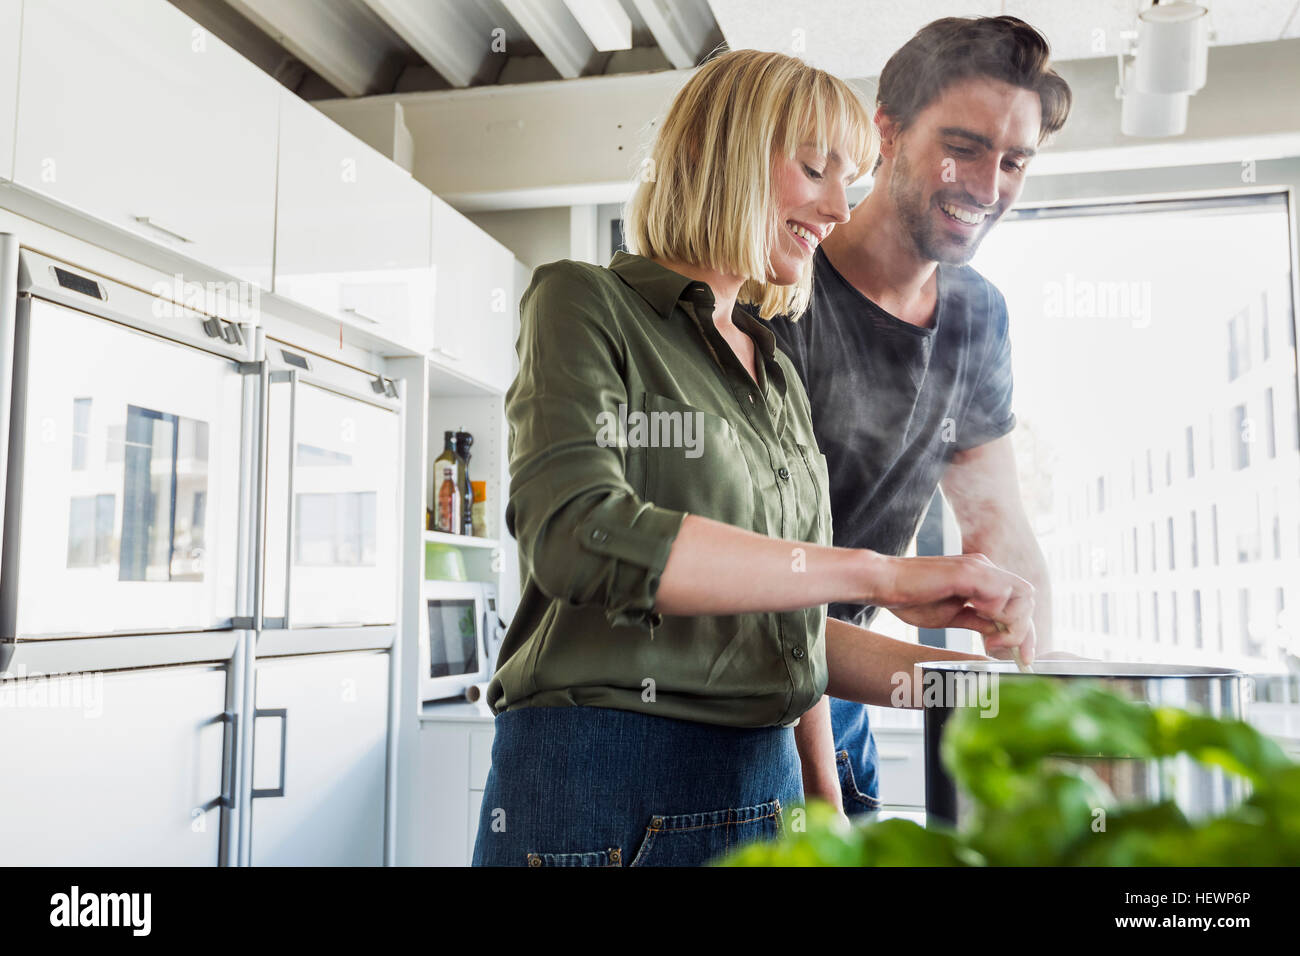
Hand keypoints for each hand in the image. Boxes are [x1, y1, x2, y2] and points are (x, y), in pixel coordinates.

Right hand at [864, 552, 1035, 663]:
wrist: (885, 584)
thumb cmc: (911, 599)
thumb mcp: (953, 616)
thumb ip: (979, 621)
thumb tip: (1000, 634)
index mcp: (982, 577)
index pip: (1019, 602)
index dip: (1025, 631)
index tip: (1021, 658)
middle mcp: (985, 568)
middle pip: (1028, 597)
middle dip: (1023, 630)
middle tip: (1003, 650)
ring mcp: (979, 568)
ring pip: (1023, 595)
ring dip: (1012, 624)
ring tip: (990, 641)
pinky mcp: (969, 572)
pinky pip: (1003, 593)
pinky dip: (999, 614)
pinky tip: (981, 625)